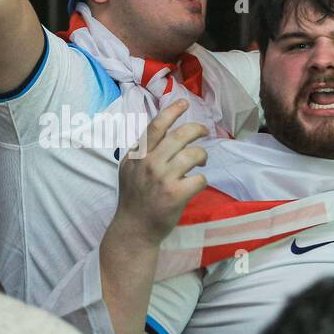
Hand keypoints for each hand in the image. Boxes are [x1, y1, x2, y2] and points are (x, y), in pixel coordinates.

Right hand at [110, 100, 207, 247]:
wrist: (134, 230)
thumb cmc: (134, 199)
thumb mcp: (129, 170)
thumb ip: (141, 152)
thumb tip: (160, 132)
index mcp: (137, 155)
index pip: (156, 126)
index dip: (172, 111)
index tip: (184, 103)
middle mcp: (148, 163)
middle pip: (180, 136)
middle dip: (197, 129)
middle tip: (204, 131)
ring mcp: (162, 179)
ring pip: (193, 155)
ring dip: (202, 155)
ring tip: (201, 161)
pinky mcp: (175, 195)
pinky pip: (199, 179)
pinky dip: (202, 180)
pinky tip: (196, 184)